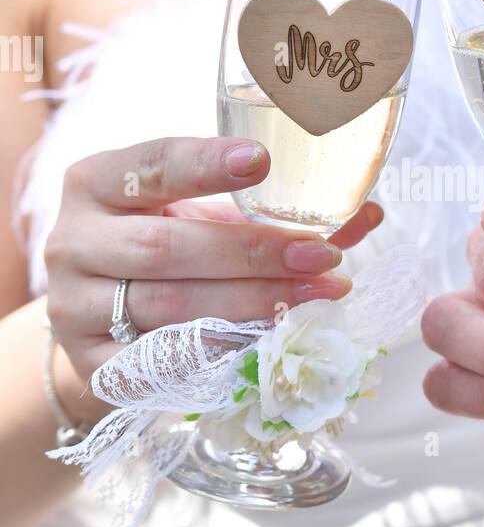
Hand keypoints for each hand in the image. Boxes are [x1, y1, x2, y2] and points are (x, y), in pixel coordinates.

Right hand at [45, 136, 379, 411]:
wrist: (101, 320)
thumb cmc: (162, 249)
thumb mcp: (200, 216)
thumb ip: (269, 212)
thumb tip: (369, 215)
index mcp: (95, 182)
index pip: (152, 165)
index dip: (206, 163)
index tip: (263, 161)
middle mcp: (72, 240)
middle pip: (168, 248)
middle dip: (254, 253)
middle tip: (323, 253)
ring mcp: (75, 307)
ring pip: (170, 307)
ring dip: (253, 303)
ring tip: (317, 295)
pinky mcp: (92, 366)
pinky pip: (165, 363)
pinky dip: (224, 351)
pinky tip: (272, 340)